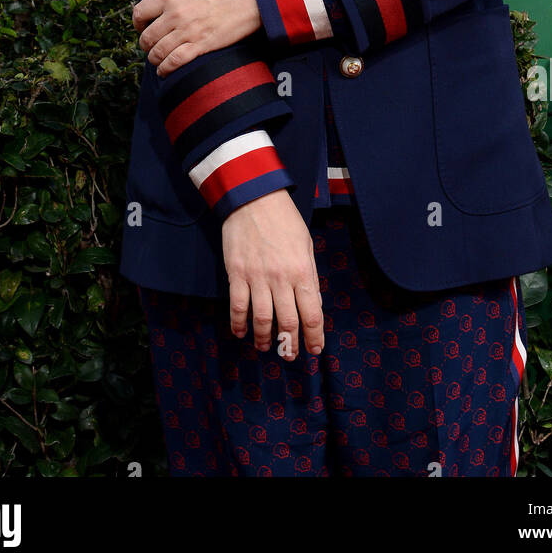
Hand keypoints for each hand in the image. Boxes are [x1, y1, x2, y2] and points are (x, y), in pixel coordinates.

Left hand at [132, 0, 261, 75]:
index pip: (140, 11)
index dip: (136, 21)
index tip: (140, 25)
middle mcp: (175, 15)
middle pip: (147, 35)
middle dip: (145, 42)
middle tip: (149, 45)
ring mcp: (188, 32)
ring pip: (158, 51)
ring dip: (154, 57)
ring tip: (157, 59)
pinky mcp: (202, 45)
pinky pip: (175, 62)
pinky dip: (166, 68)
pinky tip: (164, 70)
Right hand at [221, 190, 324, 360]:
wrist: (254, 198)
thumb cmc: (284, 220)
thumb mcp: (306, 245)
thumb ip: (309, 276)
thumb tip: (313, 303)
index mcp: (303, 271)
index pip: (312, 313)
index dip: (314, 337)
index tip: (314, 349)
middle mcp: (281, 278)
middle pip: (288, 322)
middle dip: (290, 344)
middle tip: (290, 355)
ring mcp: (257, 277)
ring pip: (262, 319)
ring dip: (264, 339)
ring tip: (266, 347)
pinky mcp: (237, 273)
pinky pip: (238, 306)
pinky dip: (238, 323)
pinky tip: (240, 332)